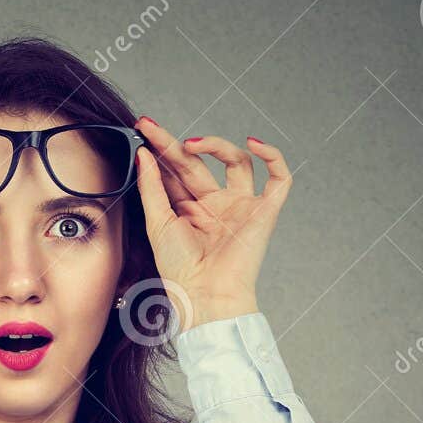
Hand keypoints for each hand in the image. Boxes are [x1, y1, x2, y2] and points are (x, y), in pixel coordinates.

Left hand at [131, 116, 292, 331]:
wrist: (205, 295)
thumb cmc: (181, 270)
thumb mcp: (158, 222)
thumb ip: (152, 186)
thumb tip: (145, 153)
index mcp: (190, 210)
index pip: (176, 170)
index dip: (161, 148)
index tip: (143, 128)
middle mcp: (215, 205)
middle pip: (199, 163)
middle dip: (175, 143)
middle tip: (151, 127)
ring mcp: (240, 206)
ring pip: (237, 162)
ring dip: (217, 146)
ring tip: (191, 144)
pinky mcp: (264, 212)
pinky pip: (279, 178)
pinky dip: (272, 157)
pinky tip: (254, 143)